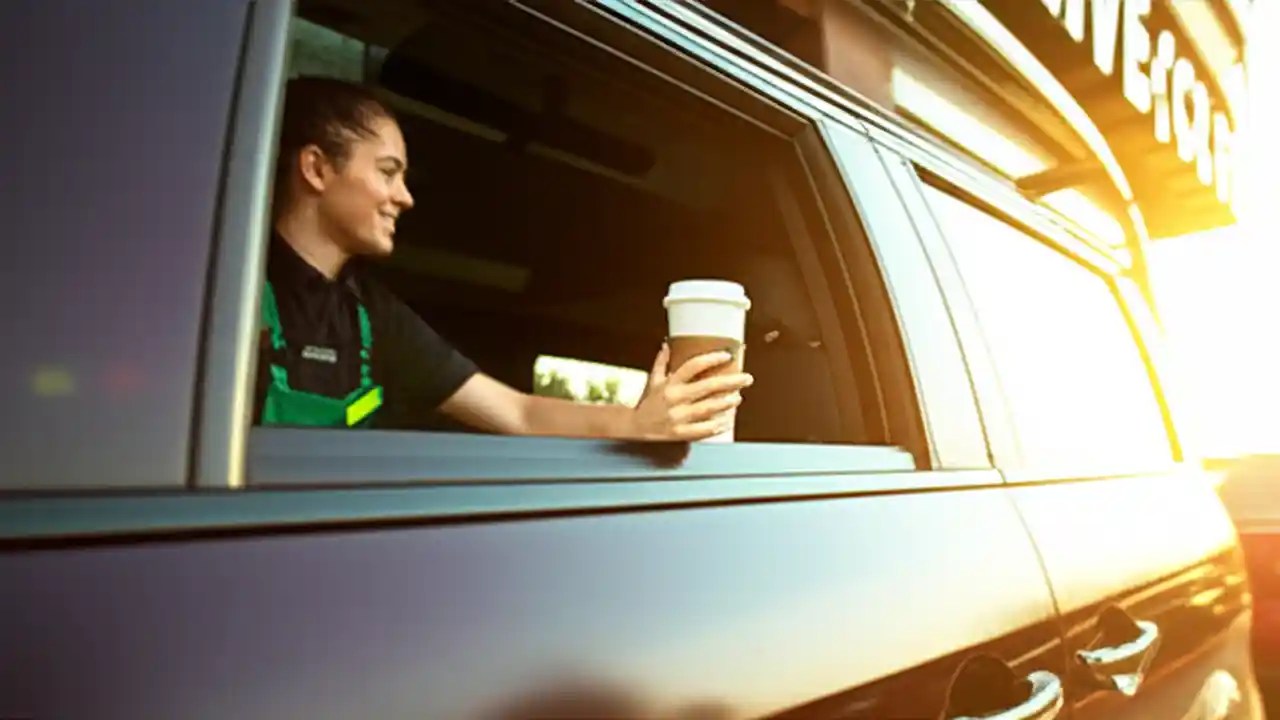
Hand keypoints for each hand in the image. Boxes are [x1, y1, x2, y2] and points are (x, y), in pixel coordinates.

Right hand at [629, 344, 752, 440]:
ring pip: (708, 408)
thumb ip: (662, 363)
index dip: (711, 359)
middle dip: (730, 382)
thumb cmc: (648, 403)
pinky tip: (728, 421)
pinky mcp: (680, 433)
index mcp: (670, 384)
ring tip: (738, 397)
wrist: (634, 428)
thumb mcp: (653, 380)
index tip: (727, 355)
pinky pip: (703, 430)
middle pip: (707, 387)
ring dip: (726, 403)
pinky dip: (717, 426)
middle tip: (747, 378)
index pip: (693, 366)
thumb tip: (667, 344)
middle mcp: (675, 399)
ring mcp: (678, 417)